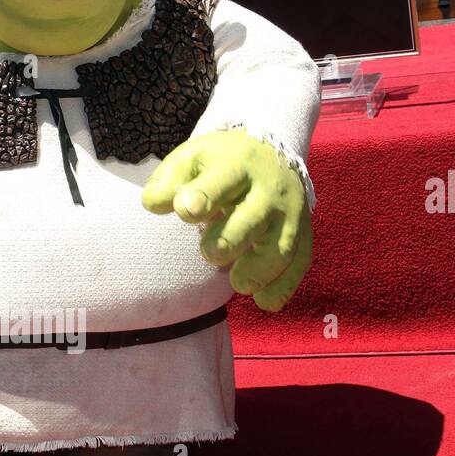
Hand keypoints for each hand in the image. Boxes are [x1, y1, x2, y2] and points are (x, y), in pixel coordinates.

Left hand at [141, 128, 311, 311]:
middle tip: (210, 253)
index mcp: (237, 164)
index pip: (222, 180)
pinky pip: (298, 264)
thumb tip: (152, 204)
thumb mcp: (192, 159)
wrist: (272, 154)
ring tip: (237, 283)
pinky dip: (283, 287)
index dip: (203, 195)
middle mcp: (269, 189)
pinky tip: (263, 301)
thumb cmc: (220, 164)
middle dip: (231, 239)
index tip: (186, 209)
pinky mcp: (302, 235)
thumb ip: (168, 181)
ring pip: (282, 247)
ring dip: (260, 271)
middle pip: (254, 217)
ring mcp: (289, 214)